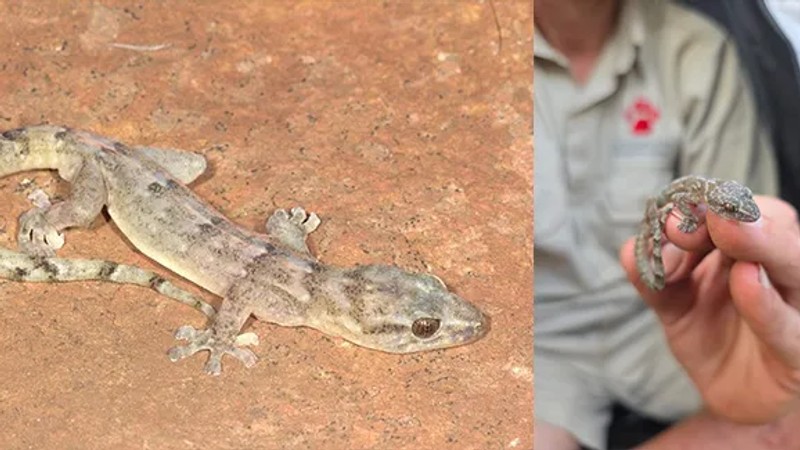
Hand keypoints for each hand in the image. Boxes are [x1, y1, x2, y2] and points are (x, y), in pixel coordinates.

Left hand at [620, 196, 799, 423]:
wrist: (734, 392)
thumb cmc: (711, 334)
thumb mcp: (674, 302)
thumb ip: (656, 278)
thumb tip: (631, 251)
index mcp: (749, 247)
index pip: (738, 211)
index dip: (706, 205)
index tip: (670, 213)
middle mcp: (779, 268)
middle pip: (773, 225)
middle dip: (733, 215)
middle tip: (701, 213)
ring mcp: (797, 307)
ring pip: (793, 266)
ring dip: (760, 243)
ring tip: (727, 228)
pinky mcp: (799, 350)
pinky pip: (788, 327)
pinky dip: (765, 303)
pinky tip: (745, 281)